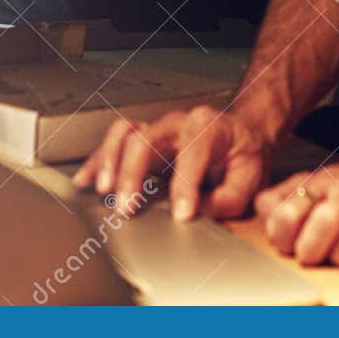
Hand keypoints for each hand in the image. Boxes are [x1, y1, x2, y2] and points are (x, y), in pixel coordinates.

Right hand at [73, 105, 272, 221]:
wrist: (239, 135)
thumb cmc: (243, 154)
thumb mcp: (252, 175)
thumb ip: (231, 195)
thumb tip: (205, 209)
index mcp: (208, 127)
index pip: (192, 153)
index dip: (185, 185)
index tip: (181, 214)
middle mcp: (178, 123)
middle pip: (146, 139)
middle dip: (133, 174)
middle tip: (128, 207)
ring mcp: (158, 129)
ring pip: (124, 134)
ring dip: (110, 162)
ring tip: (104, 191)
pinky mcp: (143, 140)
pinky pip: (114, 143)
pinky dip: (97, 161)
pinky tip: (86, 180)